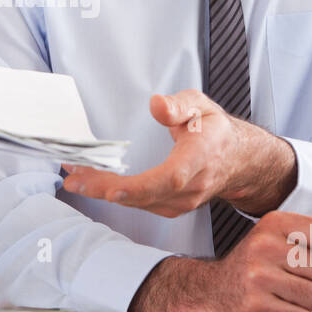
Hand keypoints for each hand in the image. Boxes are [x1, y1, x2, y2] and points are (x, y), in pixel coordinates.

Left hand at [61, 90, 296, 217]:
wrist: (237, 160)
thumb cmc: (215, 129)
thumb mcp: (201, 104)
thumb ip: (179, 105)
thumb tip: (156, 104)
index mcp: (200, 158)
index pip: (170, 178)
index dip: (140, 187)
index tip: (112, 189)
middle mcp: (191, 187)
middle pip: (145, 195)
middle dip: (105, 188)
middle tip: (73, 178)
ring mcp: (181, 202)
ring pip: (138, 202)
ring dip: (104, 191)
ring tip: (75, 177)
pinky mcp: (170, 206)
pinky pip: (139, 204)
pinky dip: (114, 194)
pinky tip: (93, 183)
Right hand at [129, 211, 311, 311]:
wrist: (207, 295)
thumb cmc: (249, 269)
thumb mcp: (280, 242)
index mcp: (275, 224)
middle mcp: (265, 245)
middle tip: (302, 285)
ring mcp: (257, 276)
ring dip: (309, 305)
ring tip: (287, 298)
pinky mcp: (254, 306)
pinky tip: (277, 311)